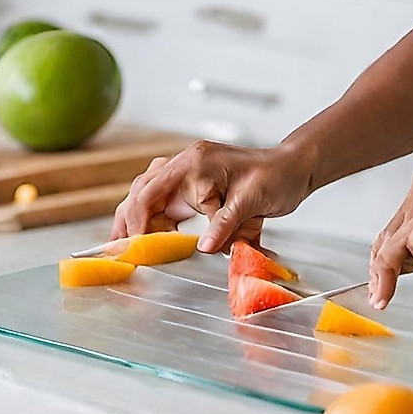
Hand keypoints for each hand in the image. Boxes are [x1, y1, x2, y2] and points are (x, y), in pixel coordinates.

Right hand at [110, 139, 312, 252]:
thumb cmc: (278, 176)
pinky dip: (154, 218)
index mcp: (195, 162)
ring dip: (135, 218)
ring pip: (149, 193)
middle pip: (142, 190)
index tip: (136, 248)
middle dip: (127, 220)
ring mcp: (189, 173)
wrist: (294, 168)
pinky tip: (150, 236)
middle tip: (118, 251)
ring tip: (123, 245)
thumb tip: (204, 248)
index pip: (152, 191)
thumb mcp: (252, 200)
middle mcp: (187, 164)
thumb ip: (226, 223)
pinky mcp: (196, 186)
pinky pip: (166, 200)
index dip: (138, 221)